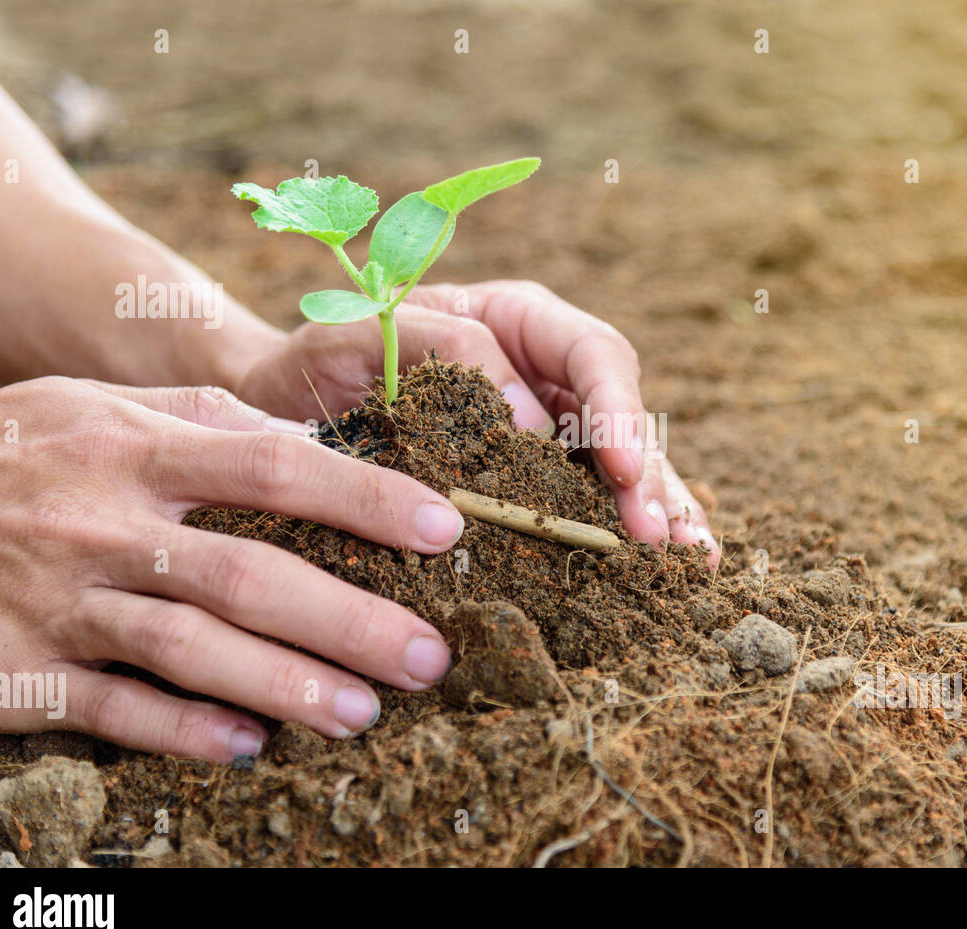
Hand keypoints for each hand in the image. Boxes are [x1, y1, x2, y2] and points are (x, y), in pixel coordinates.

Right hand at [0, 377, 462, 760]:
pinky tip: (249, 744)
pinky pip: (114, 710)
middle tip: (427, 656)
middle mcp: (100, 525)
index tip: (445, 529)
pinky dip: (185, 730)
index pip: (273, 468)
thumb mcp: (97, 409)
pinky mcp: (15, 673)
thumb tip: (313, 446)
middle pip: (246, 576)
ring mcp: (56, 602)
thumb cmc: (16, 455)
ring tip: (363, 712)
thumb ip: (201, 424)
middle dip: (348, 620)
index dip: (365, 499)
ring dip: (285, 685)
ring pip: (188, 652)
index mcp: (132, 448)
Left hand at [237, 280, 719, 564]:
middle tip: (653, 538)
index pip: (592, 355)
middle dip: (644, 477)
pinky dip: (628, 535)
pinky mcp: (534, 484)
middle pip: (622, 416)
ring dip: (657, 511)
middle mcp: (546, 374)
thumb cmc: (319, 360)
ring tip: (687, 561)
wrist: (279, 409)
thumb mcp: (365, 333)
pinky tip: (666, 569)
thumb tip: (530, 421)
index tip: (618, 472)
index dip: (616, 411)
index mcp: (518, 320)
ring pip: (622, 464)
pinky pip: (593, 504)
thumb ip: (445, 350)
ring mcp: (547, 431)